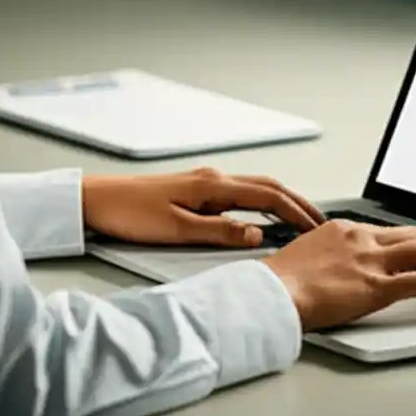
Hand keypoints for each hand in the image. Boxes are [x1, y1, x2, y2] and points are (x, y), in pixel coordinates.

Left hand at [82, 167, 323, 246]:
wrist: (96, 200)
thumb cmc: (129, 213)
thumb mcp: (177, 230)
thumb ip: (221, 233)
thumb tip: (258, 236)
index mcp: (213, 186)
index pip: (268, 196)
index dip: (296, 212)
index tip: (316, 227)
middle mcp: (213, 179)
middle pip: (268, 186)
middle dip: (297, 203)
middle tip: (319, 221)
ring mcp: (204, 183)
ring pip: (255, 188)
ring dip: (281, 202)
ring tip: (299, 219)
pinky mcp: (194, 190)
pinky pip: (239, 194)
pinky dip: (261, 202)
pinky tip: (260, 215)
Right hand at [262, 220, 415, 330]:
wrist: (272, 293)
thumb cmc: (279, 281)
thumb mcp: (306, 255)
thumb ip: (328, 256)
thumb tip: (334, 268)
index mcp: (343, 229)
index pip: (386, 231)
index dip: (406, 243)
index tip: (413, 253)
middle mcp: (362, 238)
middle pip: (412, 233)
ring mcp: (372, 261)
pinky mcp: (378, 286)